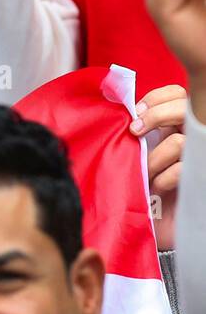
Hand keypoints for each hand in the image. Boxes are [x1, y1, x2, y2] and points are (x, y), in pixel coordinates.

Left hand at [131, 85, 185, 250]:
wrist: (154, 220)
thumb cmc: (143, 183)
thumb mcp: (139, 150)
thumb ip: (138, 129)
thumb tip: (116, 102)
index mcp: (178, 125)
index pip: (177, 93)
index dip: (156, 98)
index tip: (135, 112)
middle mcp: (193, 136)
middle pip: (184, 107)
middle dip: (155, 116)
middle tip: (135, 133)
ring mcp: (198, 157)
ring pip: (179, 141)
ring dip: (154, 159)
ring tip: (145, 173)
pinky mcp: (200, 179)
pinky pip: (181, 169)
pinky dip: (163, 178)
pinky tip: (156, 187)